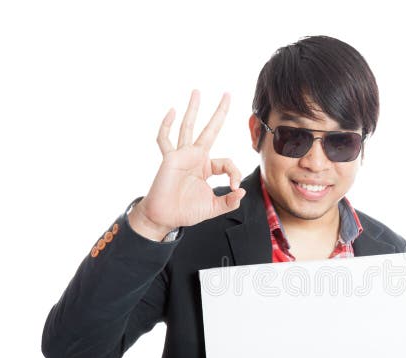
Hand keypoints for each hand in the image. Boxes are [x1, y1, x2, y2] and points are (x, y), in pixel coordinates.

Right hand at [129, 90, 245, 240]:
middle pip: (210, 130)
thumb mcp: (213, 208)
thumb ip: (229, 202)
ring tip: (197, 92)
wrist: (164, 217)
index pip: (227, 162)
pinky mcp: (169, 159)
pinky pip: (165, 139)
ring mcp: (182, 156)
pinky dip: (167, 125)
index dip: (235, 173)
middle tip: (227, 94)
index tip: (234, 187)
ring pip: (188, 127)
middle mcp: (195, 157)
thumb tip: (241, 192)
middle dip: (219, 112)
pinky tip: (172, 111)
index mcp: (207, 168)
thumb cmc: (186, 211)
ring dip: (193, 109)